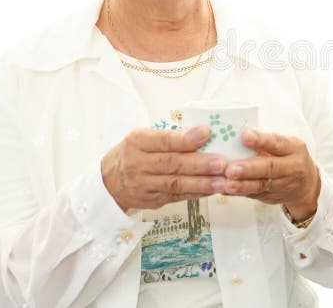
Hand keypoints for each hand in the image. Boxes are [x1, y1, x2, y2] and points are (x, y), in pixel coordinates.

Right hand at [101, 126, 228, 211]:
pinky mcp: (151, 200)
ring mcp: (143, 184)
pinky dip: (197, 193)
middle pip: (172, 164)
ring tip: (223, 181)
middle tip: (222, 163)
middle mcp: (137, 163)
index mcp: (137, 141)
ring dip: (202, 183)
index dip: (185, 138)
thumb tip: (203, 132)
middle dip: (200, 164)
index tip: (206, 133)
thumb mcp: (144, 137)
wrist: (109, 180)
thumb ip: (170, 135)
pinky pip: (177, 197)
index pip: (163, 139)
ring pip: (176, 184)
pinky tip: (212, 189)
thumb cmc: (135, 153)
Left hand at [223, 129, 320, 220]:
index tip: (245, 136)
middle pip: (269, 168)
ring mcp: (281, 184)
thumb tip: (240, 134)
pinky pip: (253, 195)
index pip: (278, 142)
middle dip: (249, 169)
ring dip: (242, 185)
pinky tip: (225, 189)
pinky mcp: (270, 196)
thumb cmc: (290, 158)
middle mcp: (291, 167)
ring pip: (261, 185)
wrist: (306, 185)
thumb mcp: (287, 144)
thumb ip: (267, 140)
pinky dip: (238, 192)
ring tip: (227, 183)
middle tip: (231, 168)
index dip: (261, 140)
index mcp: (294, 148)